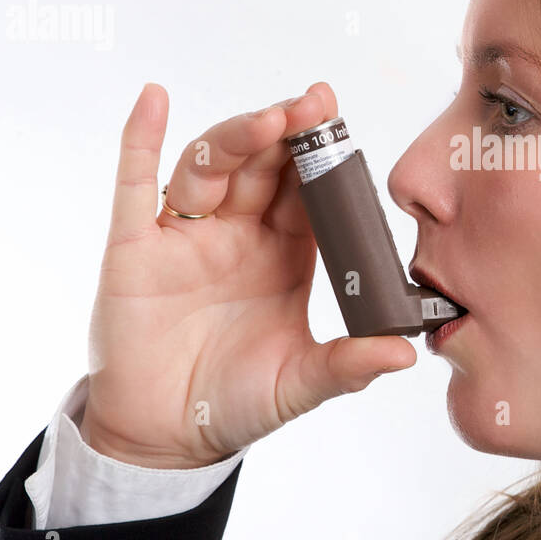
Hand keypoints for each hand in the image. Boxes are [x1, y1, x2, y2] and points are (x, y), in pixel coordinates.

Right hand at [80, 82, 415, 467]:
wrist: (164, 438)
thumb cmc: (234, 403)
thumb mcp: (300, 384)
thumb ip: (348, 365)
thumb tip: (405, 353)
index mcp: (283, 253)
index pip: (309, 191)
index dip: (325, 158)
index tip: (344, 123)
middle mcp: (237, 233)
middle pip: (263, 164)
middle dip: (289, 131)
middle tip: (317, 104)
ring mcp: (185, 235)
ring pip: (210, 166)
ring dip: (238, 136)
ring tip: (270, 121)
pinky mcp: (135, 248)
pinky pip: (134, 185)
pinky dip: (141, 139)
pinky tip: (155, 101)